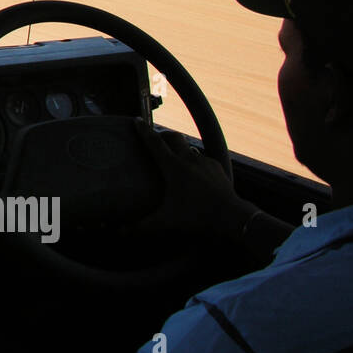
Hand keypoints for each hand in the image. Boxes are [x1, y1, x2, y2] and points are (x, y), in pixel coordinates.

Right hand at [132, 119, 248, 241]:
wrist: (231, 216)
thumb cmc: (195, 216)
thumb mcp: (166, 221)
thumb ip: (142, 226)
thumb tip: (121, 232)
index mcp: (173, 166)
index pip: (155, 143)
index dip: (144, 131)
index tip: (137, 121)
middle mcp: (188, 159)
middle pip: (173, 138)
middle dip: (163, 135)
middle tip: (156, 139)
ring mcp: (204, 162)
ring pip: (188, 148)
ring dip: (180, 150)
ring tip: (175, 160)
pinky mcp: (217, 167)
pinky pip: (202, 160)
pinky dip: (195, 162)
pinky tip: (195, 174)